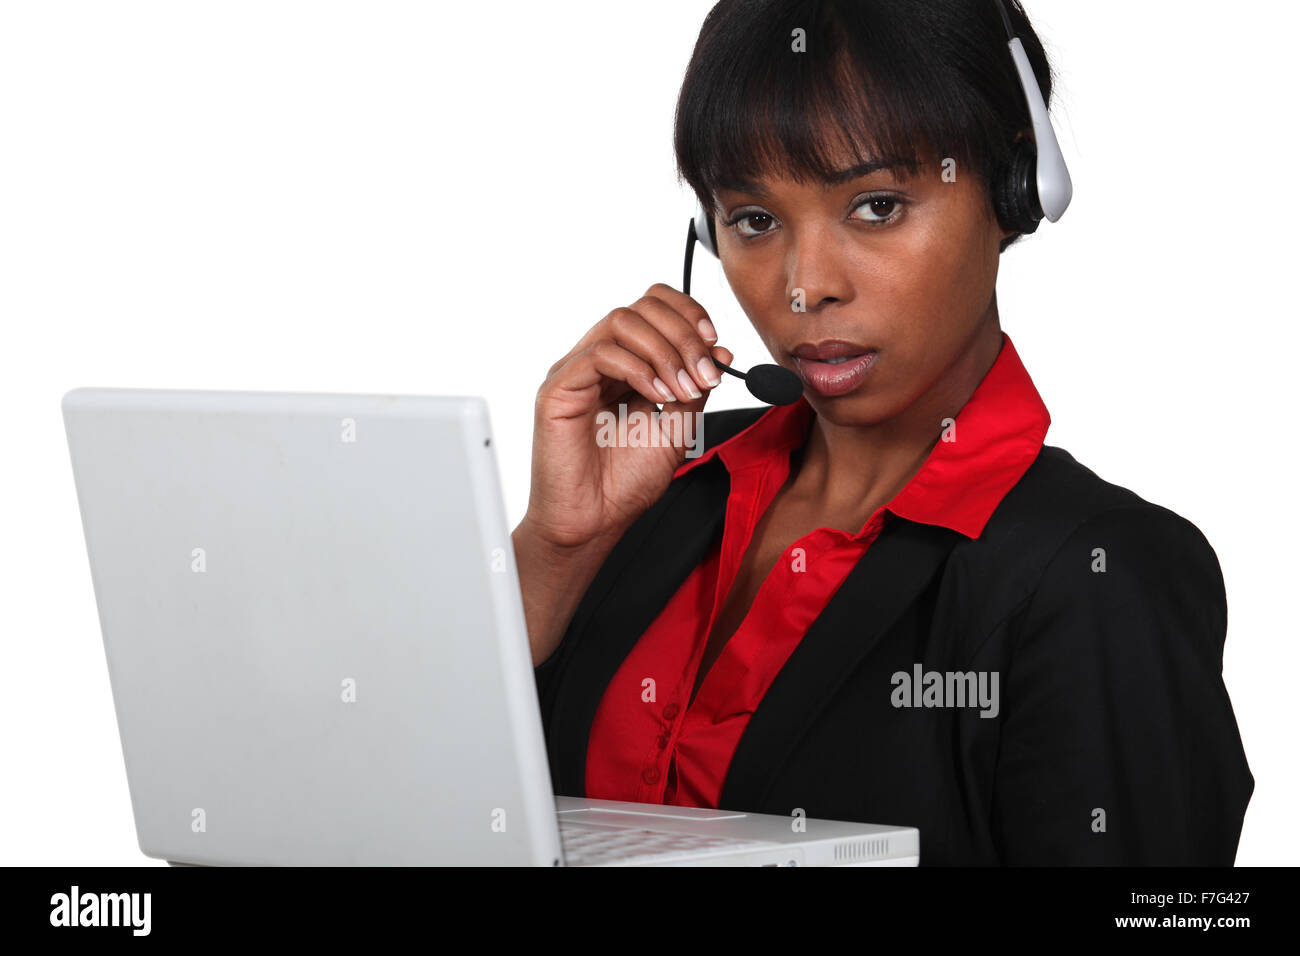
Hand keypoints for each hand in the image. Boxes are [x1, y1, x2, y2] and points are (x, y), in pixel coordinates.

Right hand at [522, 282, 733, 550]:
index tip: (714, 344)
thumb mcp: (678, 427)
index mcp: (625, 363)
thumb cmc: (624, 482)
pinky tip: (657, 396)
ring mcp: (575, 371)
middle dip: (684, 335)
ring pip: (622, 322)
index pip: (654, 307)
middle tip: (705, 373)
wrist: (595, 521)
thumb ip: (695, 387)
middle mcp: (598, 360)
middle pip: (641, 307)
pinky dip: (637, 369)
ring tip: (682, 390)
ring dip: (665, 351)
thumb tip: (719, 348)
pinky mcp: (558, 389)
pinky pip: (600, 355)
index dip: (688, 315)